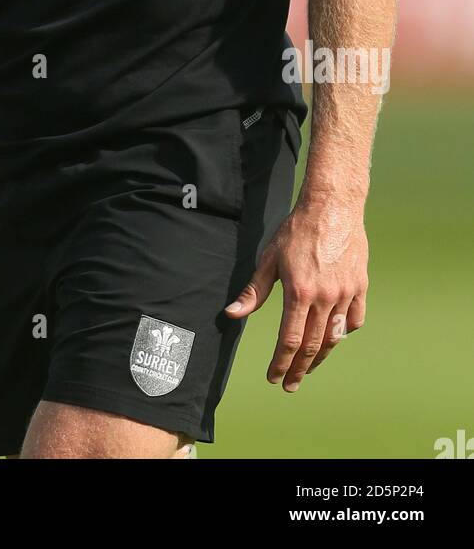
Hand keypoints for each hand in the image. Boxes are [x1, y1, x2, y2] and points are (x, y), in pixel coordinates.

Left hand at [224, 202, 368, 390]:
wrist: (332, 206)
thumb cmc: (297, 230)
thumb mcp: (269, 258)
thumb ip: (254, 290)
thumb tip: (232, 313)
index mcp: (299, 292)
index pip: (288, 340)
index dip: (280, 363)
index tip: (274, 378)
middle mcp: (324, 298)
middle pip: (311, 346)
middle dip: (299, 369)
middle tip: (290, 385)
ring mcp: (345, 293)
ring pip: (333, 337)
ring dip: (320, 356)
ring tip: (308, 367)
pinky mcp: (360, 286)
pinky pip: (353, 319)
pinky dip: (343, 332)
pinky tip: (333, 337)